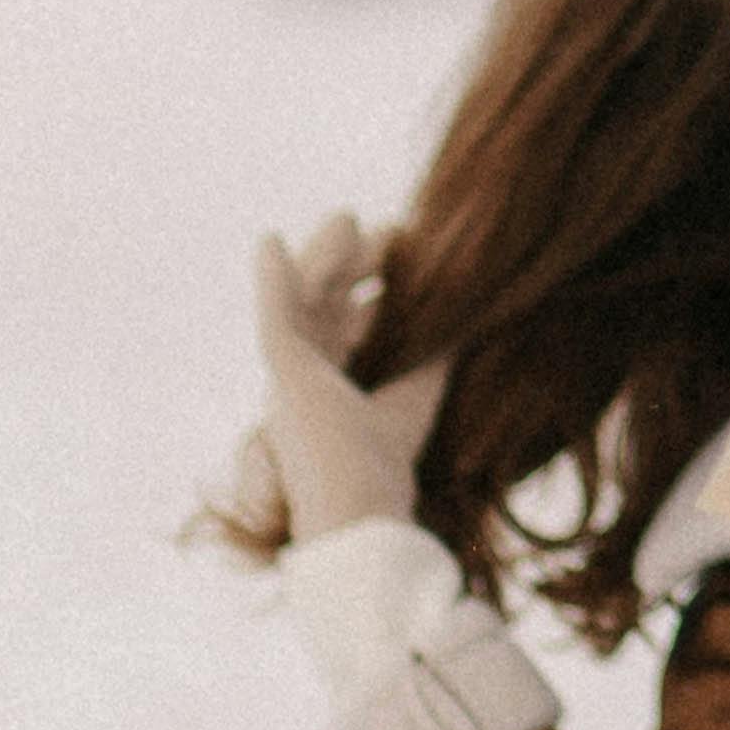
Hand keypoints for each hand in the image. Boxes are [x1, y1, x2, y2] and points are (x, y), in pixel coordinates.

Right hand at [249, 215, 451, 545]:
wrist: (360, 512)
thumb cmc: (384, 471)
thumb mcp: (416, 400)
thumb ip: (430, 361)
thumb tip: (459, 319)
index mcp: (336, 391)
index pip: (350, 325)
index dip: (372, 286)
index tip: (405, 247)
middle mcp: (308, 381)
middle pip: (327, 304)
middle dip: (352, 262)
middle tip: (388, 229)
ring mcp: (291, 377)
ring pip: (304, 300)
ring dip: (324, 255)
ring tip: (348, 216)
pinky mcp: (283, 375)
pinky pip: (275, 317)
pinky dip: (271, 280)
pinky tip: (270, 242)